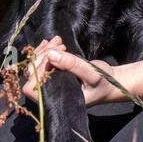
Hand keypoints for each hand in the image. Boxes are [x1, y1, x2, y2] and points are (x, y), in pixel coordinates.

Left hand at [22, 38, 142, 106]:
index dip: (38, 70)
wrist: (111, 83)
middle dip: (42, 55)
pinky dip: (45, 50)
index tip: (53, 56)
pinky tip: (51, 42)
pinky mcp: (53, 75)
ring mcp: (50, 84)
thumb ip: (73, 65)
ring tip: (58, 40)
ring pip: (34, 66)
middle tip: (60, 44)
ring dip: (44, 50)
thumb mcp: (92, 73)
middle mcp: (50, 94)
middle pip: (31, 75)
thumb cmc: (104, 83)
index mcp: (56, 101)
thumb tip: (51, 54)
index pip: (33, 88)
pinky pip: (41, 63)